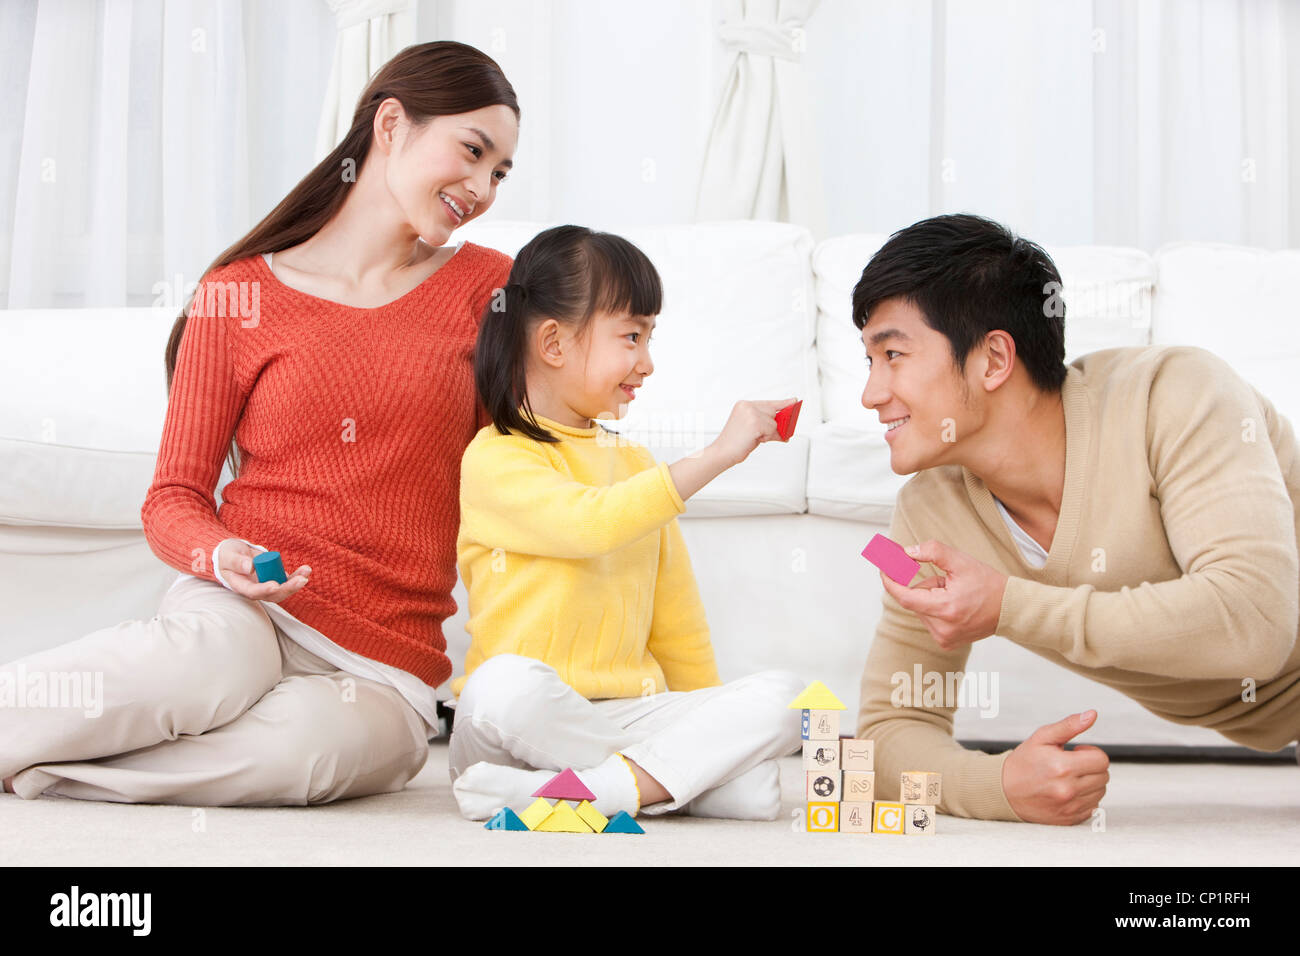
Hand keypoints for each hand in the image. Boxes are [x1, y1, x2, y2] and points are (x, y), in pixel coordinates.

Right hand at [217, 538, 310, 603]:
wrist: (232, 554)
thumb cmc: (227, 555)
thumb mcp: (228, 555)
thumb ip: (237, 561)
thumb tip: (250, 567)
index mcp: (240, 586)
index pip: (253, 591)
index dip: (264, 590)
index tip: (275, 585)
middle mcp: (255, 589)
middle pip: (273, 595)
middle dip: (288, 588)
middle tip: (301, 580)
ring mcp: (265, 585)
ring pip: (282, 589)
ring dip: (295, 582)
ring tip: (306, 571)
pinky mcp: (273, 578)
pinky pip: (286, 580)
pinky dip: (296, 576)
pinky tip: (306, 570)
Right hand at [710, 398, 794, 467]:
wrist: (722, 452)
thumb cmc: (736, 443)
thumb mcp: (751, 428)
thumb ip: (766, 423)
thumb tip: (786, 426)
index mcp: (744, 404)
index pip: (768, 402)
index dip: (782, 403)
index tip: (794, 400)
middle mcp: (747, 406)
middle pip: (773, 412)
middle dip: (775, 424)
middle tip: (770, 434)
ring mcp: (751, 413)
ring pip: (774, 422)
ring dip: (769, 434)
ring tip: (754, 439)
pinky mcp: (756, 423)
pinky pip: (772, 430)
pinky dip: (768, 438)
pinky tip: (755, 440)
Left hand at [878, 539, 1006, 649]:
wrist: (1010, 607)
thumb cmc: (987, 583)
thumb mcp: (960, 561)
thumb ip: (932, 551)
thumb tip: (906, 552)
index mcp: (945, 609)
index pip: (904, 597)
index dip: (890, 581)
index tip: (882, 568)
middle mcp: (943, 629)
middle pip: (914, 601)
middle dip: (925, 586)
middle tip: (946, 580)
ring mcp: (944, 639)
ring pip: (921, 610)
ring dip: (931, 598)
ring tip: (956, 595)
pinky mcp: (946, 643)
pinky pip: (929, 620)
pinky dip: (936, 609)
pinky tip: (955, 607)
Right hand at [1002, 710, 1109, 824]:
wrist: (1003, 791)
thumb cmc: (1023, 763)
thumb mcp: (1042, 738)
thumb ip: (1069, 725)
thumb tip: (1092, 715)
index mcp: (1062, 766)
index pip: (1102, 760)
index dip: (1091, 753)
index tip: (1076, 753)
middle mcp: (1067, 789)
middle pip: (1104, 776)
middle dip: (1091, 767)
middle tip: (1070, 765)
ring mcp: (1069, 807)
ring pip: (1100, 792)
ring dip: (1089, 783)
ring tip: (1068, 778)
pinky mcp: (1069, 819)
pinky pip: (1092, 807)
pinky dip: (1084, 799)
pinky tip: (1067, 791)